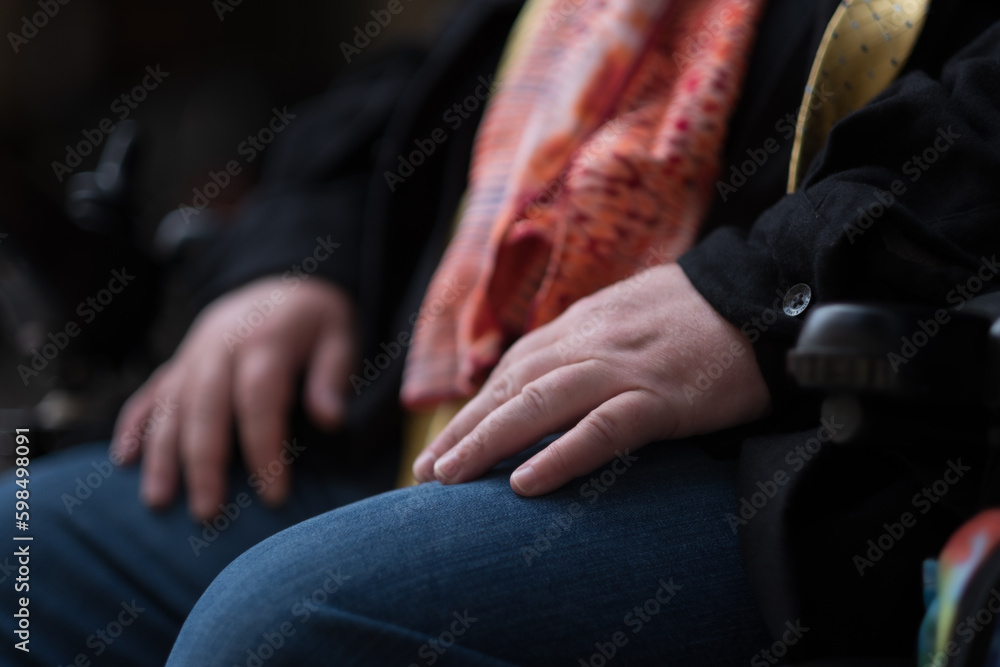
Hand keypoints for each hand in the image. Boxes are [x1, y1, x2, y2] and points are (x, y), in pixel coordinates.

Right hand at [111, 277, 355, 519]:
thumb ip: (333, 376)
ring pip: (170, 405)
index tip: (274, 496)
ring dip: (161, 454)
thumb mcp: (340, 336)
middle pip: (206, 408)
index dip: (265, 448)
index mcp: (266, 340)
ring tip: (158, 502)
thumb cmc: (317, 322)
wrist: (282, 282)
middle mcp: (221, 346)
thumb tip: (331, 420)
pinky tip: (122, 459)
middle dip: (204, 464)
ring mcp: (194, 354)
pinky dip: (133, 424)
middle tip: (207, 514)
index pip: (260, 399)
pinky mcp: (179, 361)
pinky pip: (150, 393)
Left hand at [412, 263, 770, 495]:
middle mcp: (590, 344)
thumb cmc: (698, 316)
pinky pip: (602, 429)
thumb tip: (549, 377)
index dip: (473, 410)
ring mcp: (624, 368)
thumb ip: (586, 343)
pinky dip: (561, 454)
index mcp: (581, 326)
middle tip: (426, 474)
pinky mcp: (662, 397)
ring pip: (540, 404)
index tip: (441, 446)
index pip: (512, 371)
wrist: (763, 297)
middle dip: (464, 430)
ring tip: (449, 479)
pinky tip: (525, 483)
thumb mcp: (628, 316)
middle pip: (512, 388)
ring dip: (488, 440)